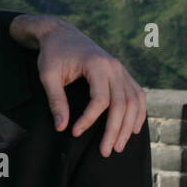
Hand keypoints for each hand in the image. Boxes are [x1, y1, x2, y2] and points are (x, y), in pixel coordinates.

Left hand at [11, 14, 146, 156]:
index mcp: (97, 64)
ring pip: (134, 101)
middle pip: (122, 103)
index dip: (89, 119)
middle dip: (115, 130)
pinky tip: (133, 129)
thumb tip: (61, 127)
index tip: (74, 132)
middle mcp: (114, 66)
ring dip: (128, 126)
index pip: (100, 99)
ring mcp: (121, 69)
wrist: (61, 34)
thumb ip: (56, 100)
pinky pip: (138, 94)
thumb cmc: (53, 54)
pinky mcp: (122, 73)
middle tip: (106, 152)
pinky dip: (138, 112)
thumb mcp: (48, 76)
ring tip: (119, 146)